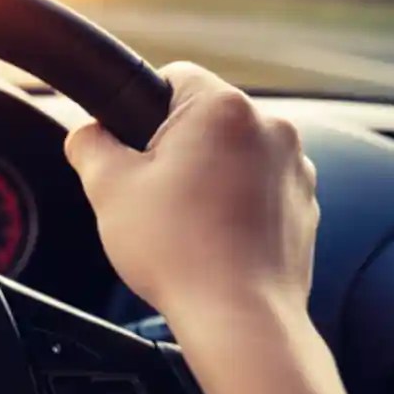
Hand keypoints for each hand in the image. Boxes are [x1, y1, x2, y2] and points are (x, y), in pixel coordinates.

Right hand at [64, 62, 317, 322]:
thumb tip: (87, 133)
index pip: (172, 76)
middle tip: (149, 196)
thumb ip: (89, 144)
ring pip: (233, 155)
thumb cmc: (177, 252)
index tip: (131, 151)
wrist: (239, 317)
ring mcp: (295, 167)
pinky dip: (235, 206)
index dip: (140, 111)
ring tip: (183, 224)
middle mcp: (271, 127)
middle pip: (204, 119)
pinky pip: (259, 189)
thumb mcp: (107, 189)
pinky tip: (212, 240)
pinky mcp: (305, 205)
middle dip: (174, 149)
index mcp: (222, 108)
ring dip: (207, 177)